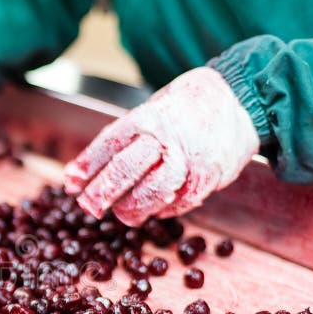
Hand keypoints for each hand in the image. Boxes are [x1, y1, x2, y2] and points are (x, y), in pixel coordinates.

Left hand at [64, 67, 258, 225]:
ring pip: (151, 193)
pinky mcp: (207, 178)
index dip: (86, 167)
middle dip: (101, 193)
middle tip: (88, 206)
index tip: (71, 183)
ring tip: (122, 213)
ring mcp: (188, 160)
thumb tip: (85, 172)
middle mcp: (165, 139)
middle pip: (124, 171)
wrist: (242, 100)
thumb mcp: (152, 111)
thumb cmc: (187, 108)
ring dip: (132, 208)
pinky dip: (162, 210)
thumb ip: (125, 139)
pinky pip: (179, 202)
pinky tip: (152, 210)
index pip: (108, 146)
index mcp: (147, 118)